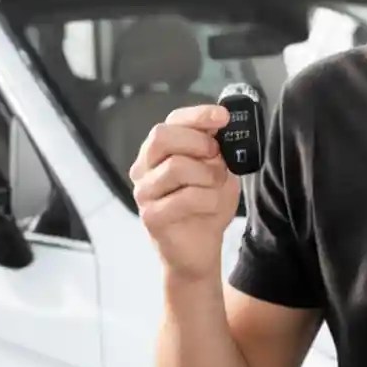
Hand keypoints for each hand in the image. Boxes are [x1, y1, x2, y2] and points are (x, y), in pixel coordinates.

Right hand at [130, 105, 241, 282]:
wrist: (199, 250)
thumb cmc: (206, 206)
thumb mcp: (218, 171)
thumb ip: (217, 149)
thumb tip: (223, 124)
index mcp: (158, 151)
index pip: (172, 121)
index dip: (198, 115)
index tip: (223, 117)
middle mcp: (143, 168)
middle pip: (162, 136)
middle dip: (198, 142)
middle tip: (218, 157)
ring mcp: (143, 192)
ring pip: (176, 166)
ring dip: (208, 175)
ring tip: (217, 187)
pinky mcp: (151, 216)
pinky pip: (186, 197)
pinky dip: (209, 199)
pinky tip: (211, 207)